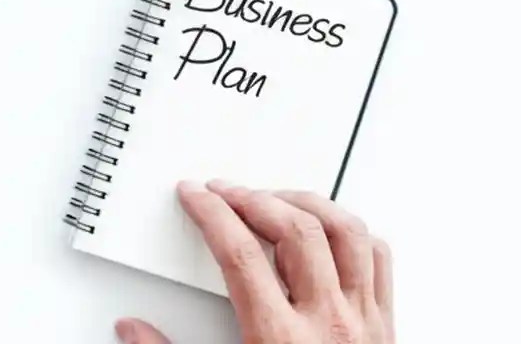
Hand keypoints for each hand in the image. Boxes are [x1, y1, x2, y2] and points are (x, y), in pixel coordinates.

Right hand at [115, 181, 393, 343]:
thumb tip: (132, 332)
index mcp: (279, 340)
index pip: (240, 254)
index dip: (212, 215)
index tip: (195, 196)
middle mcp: (328, 324)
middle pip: (294, 231)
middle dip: (253, 199)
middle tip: (224, 192)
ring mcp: (364, 322)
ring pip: (345, 233)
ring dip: (307, 204)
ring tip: (275, 197)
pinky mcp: (388, 326)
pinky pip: (379, 259)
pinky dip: (354, 232)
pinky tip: (331, 229)